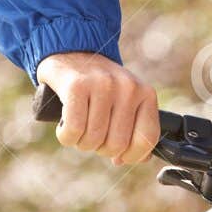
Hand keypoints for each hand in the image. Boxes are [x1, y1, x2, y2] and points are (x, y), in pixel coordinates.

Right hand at [35, 51, 160, 165]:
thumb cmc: (99, 85)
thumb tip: (132, 160)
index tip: (119, 156)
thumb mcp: (125, 101)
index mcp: (145, 93)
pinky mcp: (77, 86)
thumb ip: (134, 128)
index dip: (132, 155)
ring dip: (81, 142)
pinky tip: (64, 125)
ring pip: (93, 140)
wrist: (72, 52)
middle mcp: (128, 88)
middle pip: (116, 144)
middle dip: (100, 148)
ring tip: (78, 127)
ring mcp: (103, 85)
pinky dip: (66, 136)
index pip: (147, 139)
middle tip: (92, 135)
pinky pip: (73, 130)